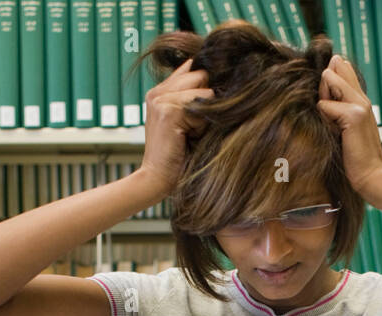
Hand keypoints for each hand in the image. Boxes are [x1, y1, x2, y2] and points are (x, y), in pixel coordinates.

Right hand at [140, 59, 214, 198]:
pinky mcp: (166, 110)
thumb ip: (197, 100)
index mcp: (161, 91)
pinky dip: (201, 123)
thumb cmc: (179, 157)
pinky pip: (201, 102)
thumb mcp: (190, 123)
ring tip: (191, 133)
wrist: (157, 181)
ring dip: (205, 112)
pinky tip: (188, 137)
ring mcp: (160, 98)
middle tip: (195, 127)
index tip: (207, 108)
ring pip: (203, 86)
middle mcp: (158, 91)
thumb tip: (224, 80)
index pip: (193, 68)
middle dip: (207, 98)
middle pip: (201, 73)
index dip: (205, 84)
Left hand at [317, 54, 381, 197]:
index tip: (328, 104)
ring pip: (328, 81)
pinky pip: (325, 105)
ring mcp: (360, 104)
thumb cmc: (355, 159)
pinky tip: (338, 135)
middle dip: (323, 87)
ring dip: (324, 104)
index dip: (328, 78)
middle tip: (331, 119)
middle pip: (333, 70)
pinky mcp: (354, 115)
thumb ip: (335, 109)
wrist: (372, 177)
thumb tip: (318, 94)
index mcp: (360, 100)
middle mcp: (362, 97)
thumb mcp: (343, 130)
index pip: (342, 69)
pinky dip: (325, 121)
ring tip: (335, 128)